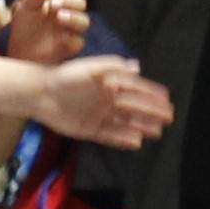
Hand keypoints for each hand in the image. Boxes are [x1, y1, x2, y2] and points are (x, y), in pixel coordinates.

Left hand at [8, 0, 89, 65]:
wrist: (19, 48)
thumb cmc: (25, 25)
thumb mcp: (25, 5)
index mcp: (62, 0)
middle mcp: (70, 13)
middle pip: (81, 2)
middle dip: (68, 1)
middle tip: (52, 4)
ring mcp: (71, 30)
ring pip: (84, 21)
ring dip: (73, 17)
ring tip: (58, 17)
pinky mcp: (70, 46)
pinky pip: (78, 42)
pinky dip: (72, 38)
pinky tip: (61, 37)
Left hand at [31, 55, 174, 150]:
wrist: (40, 93)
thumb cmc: (66, 76)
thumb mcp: (91, 67)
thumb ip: (113, 67)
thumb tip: (137, 67)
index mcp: (110, 83)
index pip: (136, 89)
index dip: (152, 94)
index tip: (167, 99)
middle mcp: (108, 100)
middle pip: (135, 107)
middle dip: (152, 111)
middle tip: (169, 117)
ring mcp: (99, 115)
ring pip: (126, 123)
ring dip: (142, 126)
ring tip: (157, 131)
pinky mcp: (89, 129)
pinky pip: (110, 136)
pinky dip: (123, 139)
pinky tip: (136, 141)